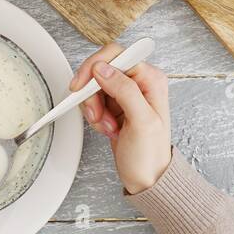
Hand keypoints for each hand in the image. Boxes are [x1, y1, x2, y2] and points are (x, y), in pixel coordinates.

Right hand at [70, 44, 172, 194]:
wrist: (146, 178)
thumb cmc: (150, 155)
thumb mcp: (142, 122)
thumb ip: (125, 90)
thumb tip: (102, 68)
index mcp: (151, 79)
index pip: (116, 55)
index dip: (95, 67)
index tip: (82, 86)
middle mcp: (138, 82)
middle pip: (100, 69)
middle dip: (92, 93)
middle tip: (95, 113)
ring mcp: (125, 93)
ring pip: (93, 85)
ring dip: (92, 107)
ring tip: (106, 126)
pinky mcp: (114, 104)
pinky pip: (91, 99)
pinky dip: (93, 114)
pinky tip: (106, 127)